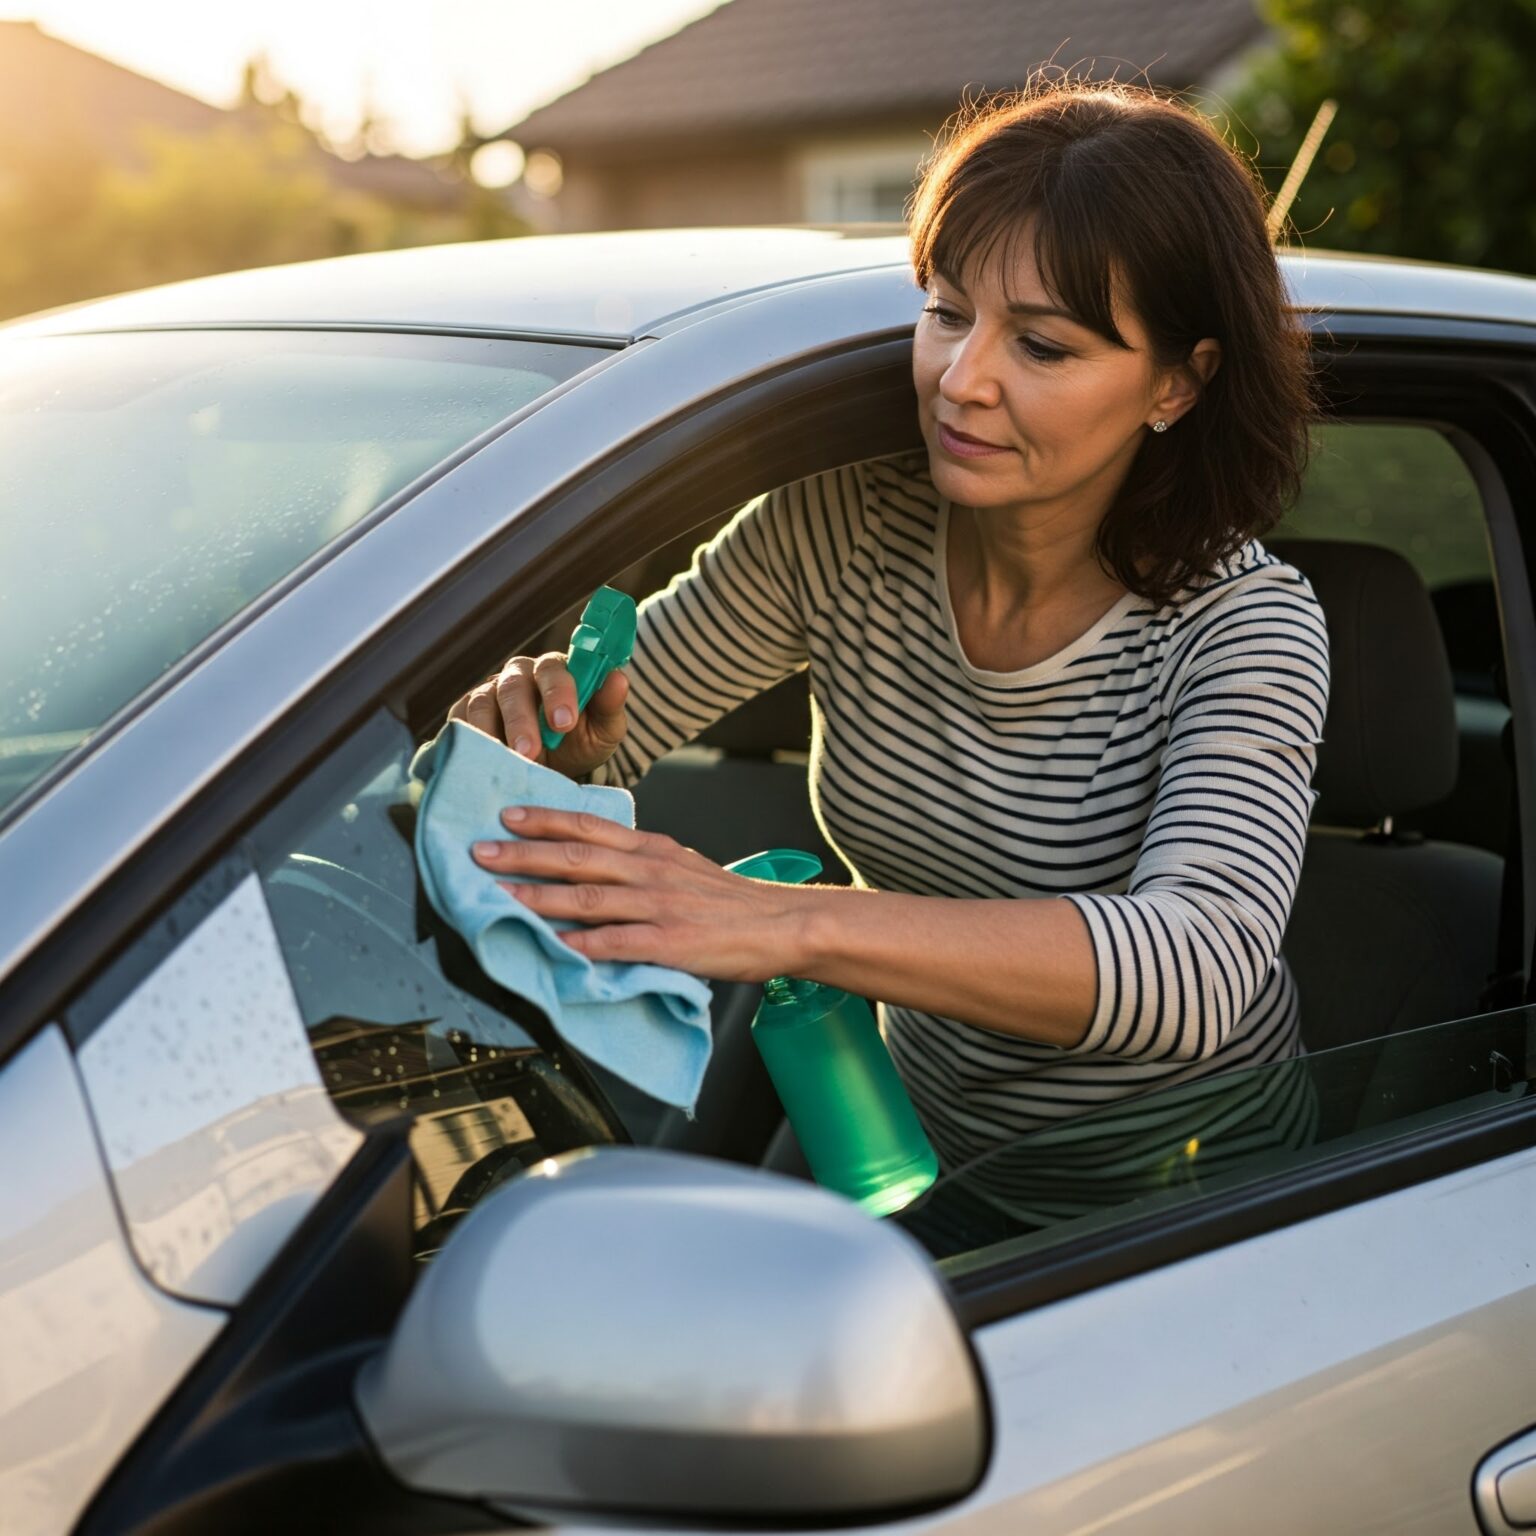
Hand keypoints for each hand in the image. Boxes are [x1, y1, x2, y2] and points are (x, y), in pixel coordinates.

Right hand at [448, 652, 628, 779]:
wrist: (550, 767)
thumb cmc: (579, 741)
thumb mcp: (602, 729)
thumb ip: (609, 705)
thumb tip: (619, 678)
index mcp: (556, 671)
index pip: (555, 670)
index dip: (559, 693)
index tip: (565, 723)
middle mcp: (519, 675)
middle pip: (514, 686)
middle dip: (522, 720)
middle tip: (530, 752)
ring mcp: (489, 692)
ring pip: (483, 702)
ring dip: (493, 732)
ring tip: (506, 760)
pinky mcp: (464, 712)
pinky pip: (460, 721)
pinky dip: (467, 739)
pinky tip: (478, 759)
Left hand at [470, 805, 809, 981]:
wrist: (784, 923)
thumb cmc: (733, 902)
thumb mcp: (685, 865)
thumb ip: (641, 863)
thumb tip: (597, 864)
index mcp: (653, 849)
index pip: (590, 826)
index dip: (545, 819)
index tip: (507, 815)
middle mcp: (651, 870)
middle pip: (577, 857)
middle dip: (523, 854)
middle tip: (481, 851)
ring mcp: (660, 906)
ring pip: (588, 898)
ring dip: (538, 897)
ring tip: (500, 896)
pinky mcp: (671, 942)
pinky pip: (619, 943)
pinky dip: (584, 944)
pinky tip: (556, 946)